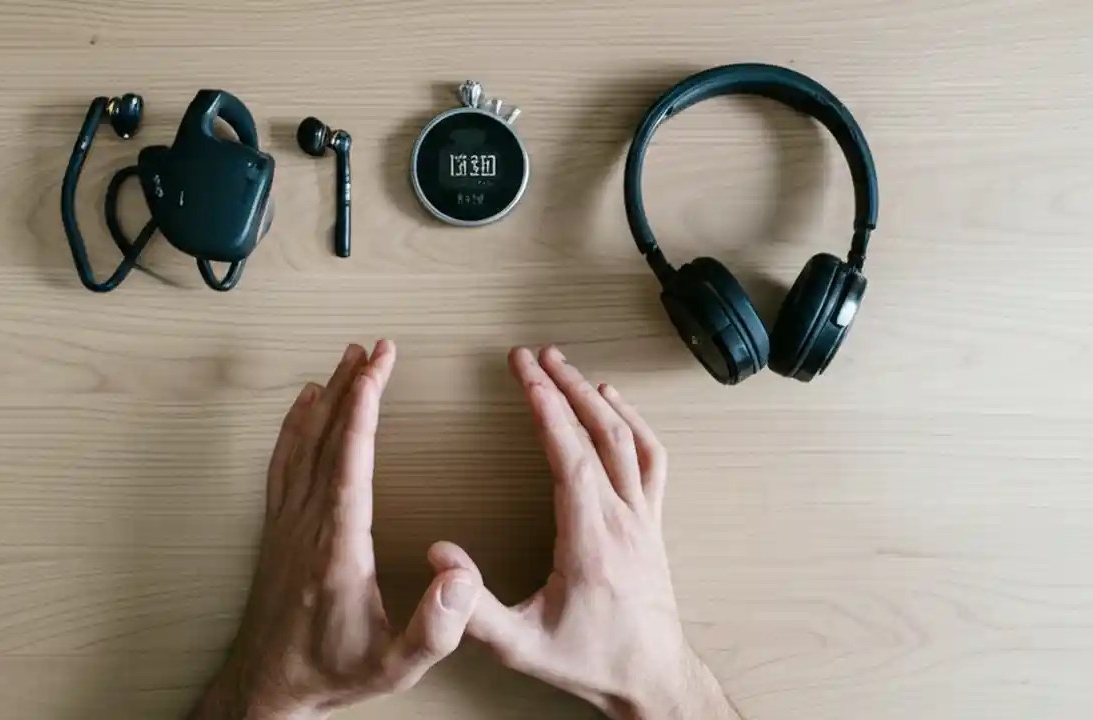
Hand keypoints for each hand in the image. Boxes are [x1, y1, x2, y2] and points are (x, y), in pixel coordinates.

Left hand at [189, 341, 481, 719]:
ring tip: (346, 359)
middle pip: (327, 438)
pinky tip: (305, 404)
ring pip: (302, 444)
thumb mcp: (396, 665)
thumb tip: (462, 575)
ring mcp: (286, 524)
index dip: (365, 407)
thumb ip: (435, 626)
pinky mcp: (276, 529)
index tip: (379, 366)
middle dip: (353, 386)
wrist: (267, 690)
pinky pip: (282, 463)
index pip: (351, 460)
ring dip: (326, 397)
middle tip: (375, 346)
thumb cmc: (333, 674)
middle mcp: (307, 525)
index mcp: (339, 548)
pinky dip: (293, 426)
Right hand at [436, 347, 737, 719]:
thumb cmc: (591, 662)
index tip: (524, 372)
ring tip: (565, 366)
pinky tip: (615, 405)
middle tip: (532, 355)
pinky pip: (651, 460)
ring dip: (595, 397)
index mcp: (591, 541)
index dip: (546, 408)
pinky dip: (633, 423)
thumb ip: (474, 609)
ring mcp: (643, 518)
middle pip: (599, 434)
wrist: (652, 679)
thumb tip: (440, 559)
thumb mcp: (522, 647)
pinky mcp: (651, 523)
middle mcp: (623, 520)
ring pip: (628, 440)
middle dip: (563, 386)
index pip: (569, 456)